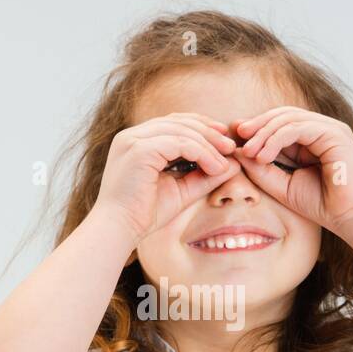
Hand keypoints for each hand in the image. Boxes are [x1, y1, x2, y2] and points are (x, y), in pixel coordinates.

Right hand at [93, 113, 240, 244]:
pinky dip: (201, 153)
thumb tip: (233, 164)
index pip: (174, 122)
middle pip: (179, 121)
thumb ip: (204, 176)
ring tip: (226, 160)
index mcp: (137, 141)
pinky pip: (179, 143)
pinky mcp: (139, 149)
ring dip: (208, 144)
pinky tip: (215, 167)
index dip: (202, 127)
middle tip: (231, 147)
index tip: (225, 141)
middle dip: (209, 132)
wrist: (119, 230)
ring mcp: (133, 140)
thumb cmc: (144, 214)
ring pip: (181, 130)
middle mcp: (132, 135)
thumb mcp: (181, 191)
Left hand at [231, 107, 352, 236]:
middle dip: (257, 124)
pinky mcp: (334, 134)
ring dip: (264, 133)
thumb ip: (262, 169)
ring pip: (289, 118)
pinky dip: (277, 139)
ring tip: (248, 151)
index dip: (257, 128)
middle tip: (236, 135)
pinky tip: (263, 155)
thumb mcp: (283, 186)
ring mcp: (330, 129)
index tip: (235, 139)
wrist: (352, 217)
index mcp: (312, 139)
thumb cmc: (323, 205)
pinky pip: (298, 128)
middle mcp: (322, 129)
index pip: (280, 123)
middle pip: (283, 114)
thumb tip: (239, 152)